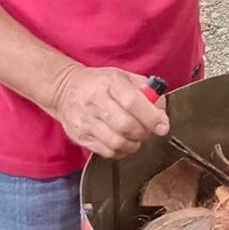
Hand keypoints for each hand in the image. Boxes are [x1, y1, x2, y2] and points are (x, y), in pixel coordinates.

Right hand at [48, 65, 167, 158]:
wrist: (66, 89)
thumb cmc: (102, 84)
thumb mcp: (125, 77)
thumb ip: (147, 92)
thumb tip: (161, 112)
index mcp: (110, 82)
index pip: (133, 102)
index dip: (151, 117)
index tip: (162, 127)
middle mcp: (95, 101)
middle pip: (126, 125)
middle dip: (144, 132)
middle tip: (148, 131)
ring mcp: (85, 120)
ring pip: (117, 142)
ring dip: (133, 144)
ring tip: (136, 137)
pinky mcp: (80, 136)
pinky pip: (107, 152)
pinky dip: (121, 151)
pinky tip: (124, 143)